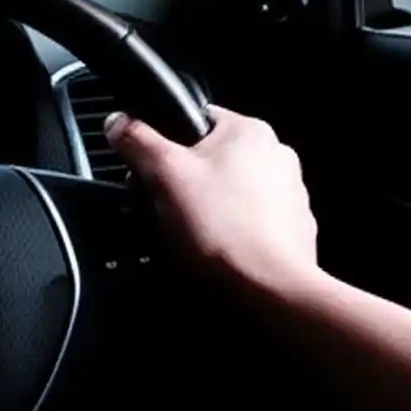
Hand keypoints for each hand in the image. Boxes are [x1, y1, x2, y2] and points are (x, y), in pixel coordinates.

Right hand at [105, 105, 317, 287]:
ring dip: (209, 207)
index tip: (151, 171)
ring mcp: (290, 193)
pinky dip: (231, 232)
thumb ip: (137, 140)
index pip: (195, 119)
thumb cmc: (222, 230)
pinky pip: (249, 221)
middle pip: (212, 158)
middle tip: (165, 206)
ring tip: (191, 234)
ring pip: (231, 191)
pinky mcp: (292, 228)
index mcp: (249, 131)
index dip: (164, 143)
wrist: (269, 290)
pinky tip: (216, 249)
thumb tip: (117, 122)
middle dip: (185, 181)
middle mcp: (277, 155)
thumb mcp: (164, 175)